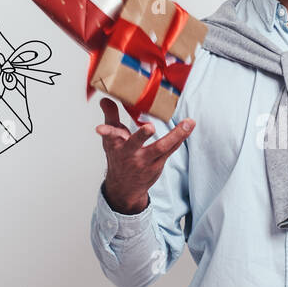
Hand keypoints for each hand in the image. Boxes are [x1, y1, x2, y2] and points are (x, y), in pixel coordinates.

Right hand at [96, 97, 193, 213]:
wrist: (125, 187)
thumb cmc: (118, 157)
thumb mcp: (111, 139)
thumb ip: (110, 117)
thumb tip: (105, 99)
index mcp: (116, 145)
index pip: (109, 136)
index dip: (105, 131)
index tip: (99, 129)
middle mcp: (130, 153)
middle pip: (136, 143)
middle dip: (142, 135)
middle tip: (149, 127)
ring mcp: (145, 161)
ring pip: (161, 147)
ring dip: (176, 135)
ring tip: (189, 123)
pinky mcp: (157, 165)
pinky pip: (170, 150)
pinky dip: (180, 138)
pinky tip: (189, 127)